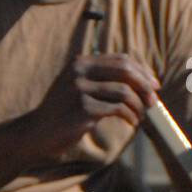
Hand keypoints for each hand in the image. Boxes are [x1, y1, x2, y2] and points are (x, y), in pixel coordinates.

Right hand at [34, 53, 159, 151]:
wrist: (37, 132)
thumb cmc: (63, 112)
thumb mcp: (79, 87)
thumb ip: (101, 78)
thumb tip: (141, 80)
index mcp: (81, 62)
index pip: (121, 60)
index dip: (142, 71)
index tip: (154, 85)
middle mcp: (80, 71)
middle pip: (126, 71)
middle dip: (145, 86)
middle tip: (153, 101)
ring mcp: (81, 89)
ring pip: (124, 91)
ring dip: (138, 106)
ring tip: (140, 116)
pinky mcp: (84, 108)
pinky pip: (118, 109)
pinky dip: (130, 116)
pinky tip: (132, 123)